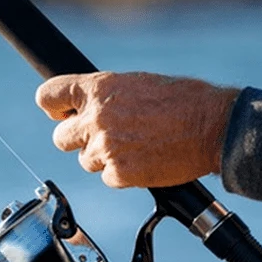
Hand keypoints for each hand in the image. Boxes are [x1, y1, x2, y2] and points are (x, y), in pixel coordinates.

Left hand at [35, 71, 239, 187]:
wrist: (213, 127)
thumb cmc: (182, 100)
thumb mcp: (137, 83)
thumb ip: (105, 96)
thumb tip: (85, 106)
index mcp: (99, 88)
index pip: (49, 96)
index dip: (56, 107)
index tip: (63, 113)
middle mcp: (97, 117)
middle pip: (60, 138)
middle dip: (78, 138)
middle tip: (104, 135)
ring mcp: (106, 147)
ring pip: (86, 160)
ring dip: (104, 157)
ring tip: (135, 145)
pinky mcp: (119, 173)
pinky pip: (107, 178)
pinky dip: (122, 173)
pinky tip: (144, 159)